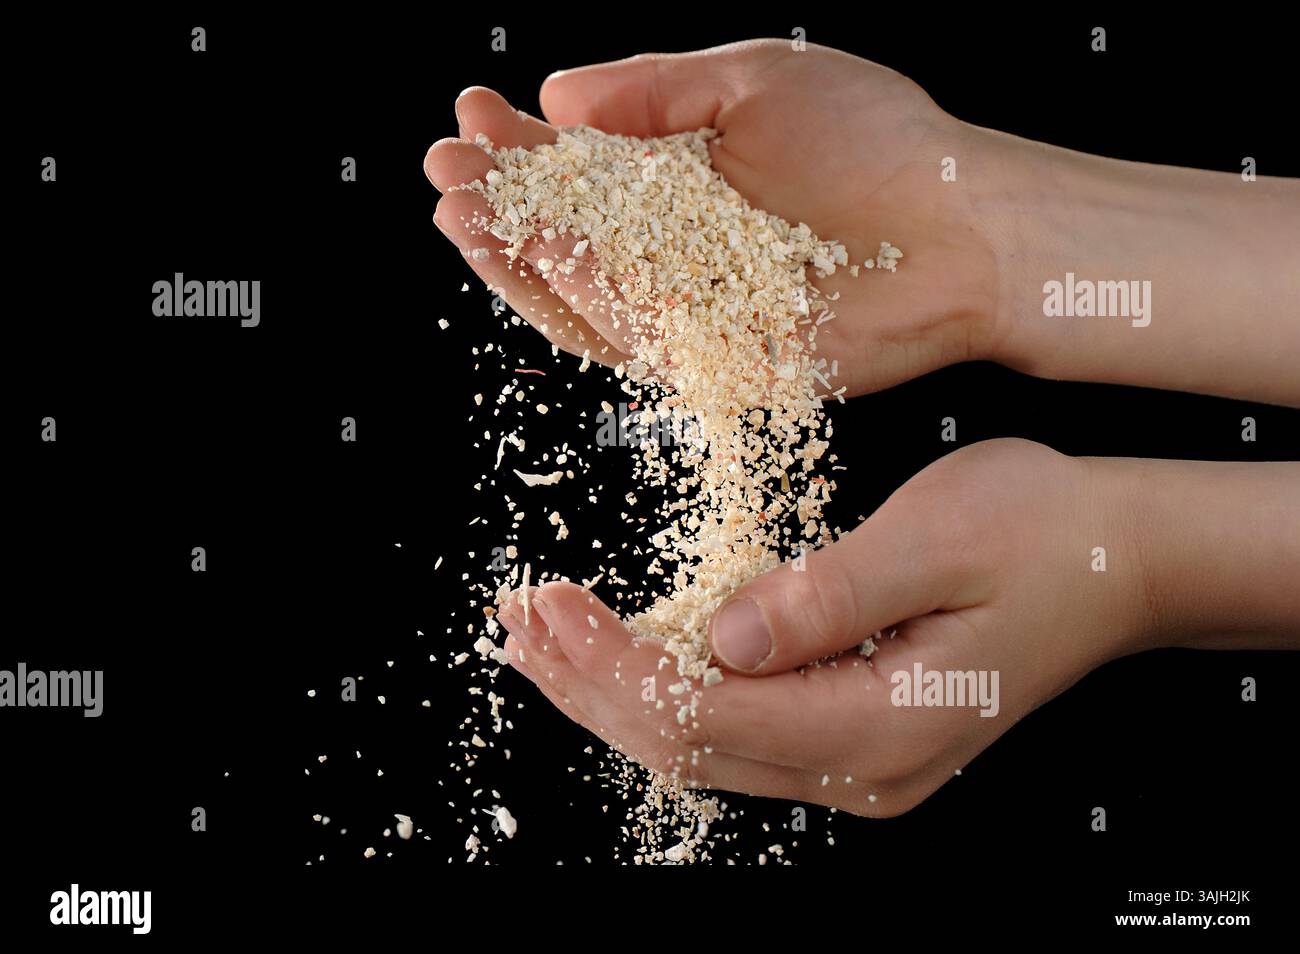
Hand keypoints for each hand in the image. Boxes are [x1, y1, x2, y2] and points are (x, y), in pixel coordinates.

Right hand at [424, 40, 1004, 395]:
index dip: (523, 150)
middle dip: (501, 205)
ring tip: (465, 209)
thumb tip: (559, 93)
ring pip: (583, 297)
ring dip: (518, 256)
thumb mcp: (753, 83)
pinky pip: (636, 335)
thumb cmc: (879, 143)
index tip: (472, 112)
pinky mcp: (717, 362)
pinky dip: (584, 295)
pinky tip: (538, 249)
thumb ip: (656, 90)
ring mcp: (694, 314)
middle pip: (567, 242)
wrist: (967, 221)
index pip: (581, 177)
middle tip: (446, 166)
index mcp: (682, 190)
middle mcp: (677, 258)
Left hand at [494, 439, 1299, 814]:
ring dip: (615, 692)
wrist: (1119, 560)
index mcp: (883, 724)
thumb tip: (722, 637)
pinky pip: (737, 730)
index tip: (549, 606)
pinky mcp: (855, 735)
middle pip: (688, 748)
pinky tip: (621, 653)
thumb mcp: (936, 537)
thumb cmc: (1042, 533)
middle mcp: (866, 769)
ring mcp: (861, 764)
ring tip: (541, 640)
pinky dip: (666, 688)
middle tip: (518, 623)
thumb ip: (826, 595)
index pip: (706, 713)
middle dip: (590, 686)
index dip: (612, 665)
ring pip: (703, 747)